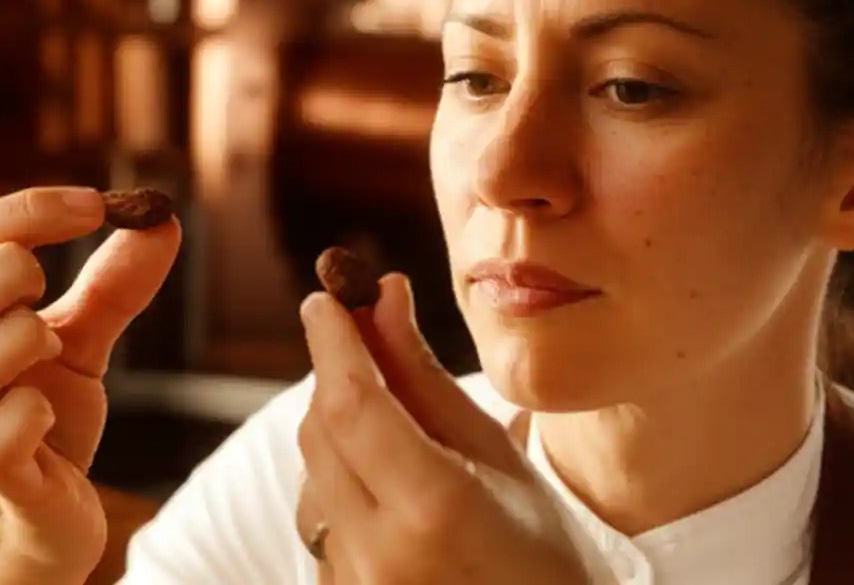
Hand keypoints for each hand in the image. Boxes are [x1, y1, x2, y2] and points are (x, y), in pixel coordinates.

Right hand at [0, 187, 180, 584]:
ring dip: (22, 341)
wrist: (41, 521)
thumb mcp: (81, 344)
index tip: (98, 205)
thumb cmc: (45, 421)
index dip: (26, 210)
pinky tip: (51, 412)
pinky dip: (31, 413)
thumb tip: (162, 218)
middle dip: (14, 274)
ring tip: (52, 350)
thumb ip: (114, 285)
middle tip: (50, 295)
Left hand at [295, 274, 585, 584]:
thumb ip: (425, 376)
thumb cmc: (541, 555)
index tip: (324, 299)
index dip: (331, 342)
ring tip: (399, 438)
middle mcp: (380, 552)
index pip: (353, 403)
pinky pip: (318, 520)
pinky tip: (388, 495)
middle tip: (367, 343)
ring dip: (339, 435)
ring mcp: (353, 583)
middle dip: (336, 378)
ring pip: (312, 474)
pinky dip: (341, 487)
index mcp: (433, 509)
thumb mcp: (496, 455)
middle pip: (320, 432)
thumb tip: (383, 297)